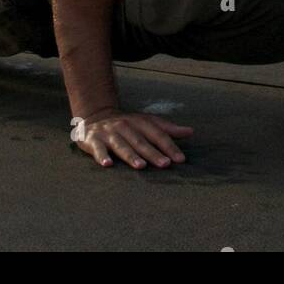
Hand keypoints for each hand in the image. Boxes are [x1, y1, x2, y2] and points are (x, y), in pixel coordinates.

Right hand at [72, 109, 193, 168]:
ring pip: (122, 145)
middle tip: (165, 164)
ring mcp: (109, 133)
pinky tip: (107, 164)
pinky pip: (98, 149)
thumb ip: (167, 129)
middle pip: (141, 141)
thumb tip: (190, 132)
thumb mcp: (147, 123)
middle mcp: (125, 126)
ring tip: (141, 166)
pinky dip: (102, 156)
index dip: (169, 146)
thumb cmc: (127, 125)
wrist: (94, 117)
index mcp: (140, 122)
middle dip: (153, 153)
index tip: (180, 159)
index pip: (158, 135)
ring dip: (131, 156)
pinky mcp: (93, 140)